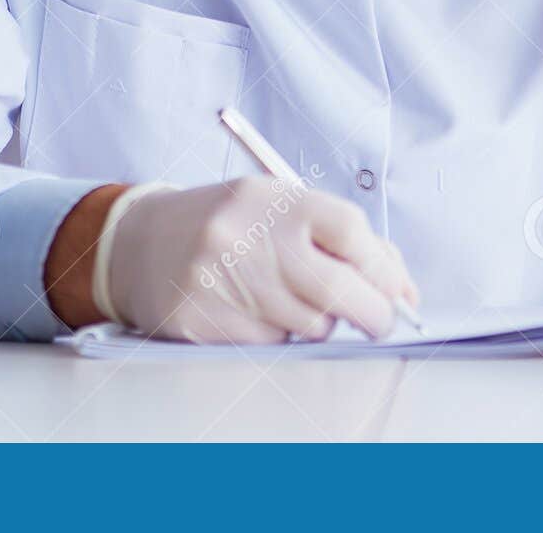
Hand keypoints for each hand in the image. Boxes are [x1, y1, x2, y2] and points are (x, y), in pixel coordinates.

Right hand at [100, 178, 417, 342]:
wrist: (139, 242)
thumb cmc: (228, 224)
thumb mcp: (279, 208)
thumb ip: (340, 238)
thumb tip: (403, 288)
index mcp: (272, 198)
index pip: (349, 230)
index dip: (384, 267)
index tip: (399, 291)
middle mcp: (246, 235)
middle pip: (336, 288)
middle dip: (373, 313)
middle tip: (382, 323)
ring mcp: (220, 279)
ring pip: (308, 324)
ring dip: (317, 321)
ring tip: (288, 297)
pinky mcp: (200, 321)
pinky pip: (270, 344)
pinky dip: (276, 334)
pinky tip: (251, 310)